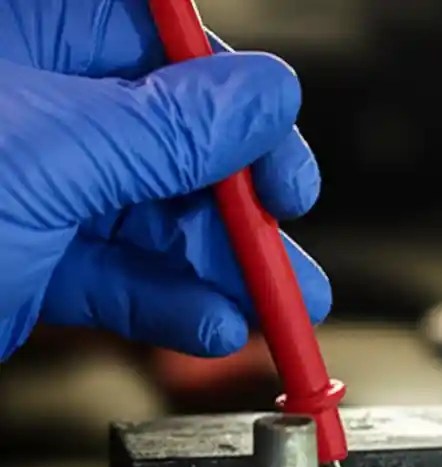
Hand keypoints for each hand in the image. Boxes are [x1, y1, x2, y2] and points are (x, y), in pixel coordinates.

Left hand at [0, 0, 329, 359]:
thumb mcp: (49, 154)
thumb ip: (168, 128)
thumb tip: (266, 95)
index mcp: (29, 42)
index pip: (164, 45)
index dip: (235, 98)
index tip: (278, 154)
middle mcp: (40, 109)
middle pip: (176, 142)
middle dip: (243, 209)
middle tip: (286, 244)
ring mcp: (34, 188)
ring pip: (158, 219)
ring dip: (225, 272)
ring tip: (275, 308)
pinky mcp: (30, 264)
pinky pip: (121, 278)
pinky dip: (173, 307)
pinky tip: (214, 324)